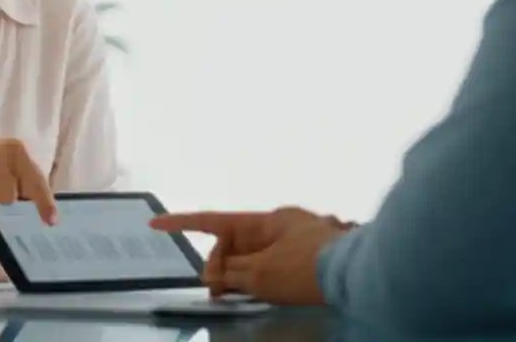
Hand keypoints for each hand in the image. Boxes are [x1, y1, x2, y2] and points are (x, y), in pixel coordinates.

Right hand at [150, 206, 346, 304]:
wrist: (360, 274)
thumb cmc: (307, 269)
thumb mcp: (260, 275)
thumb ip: (231, 274)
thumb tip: (215, 273)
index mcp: (263, 220)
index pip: (214, 221)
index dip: (181, 224)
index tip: (155, 225)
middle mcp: (279, 224)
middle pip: (233, 244)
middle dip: (219, 266)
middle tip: (217, 292)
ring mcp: (297, 238)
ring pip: (253, 256)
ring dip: (242, 275)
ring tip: (243, 294)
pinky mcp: (311, 255)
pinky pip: (273, 264)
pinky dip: (261, 278)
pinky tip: (265, 291)